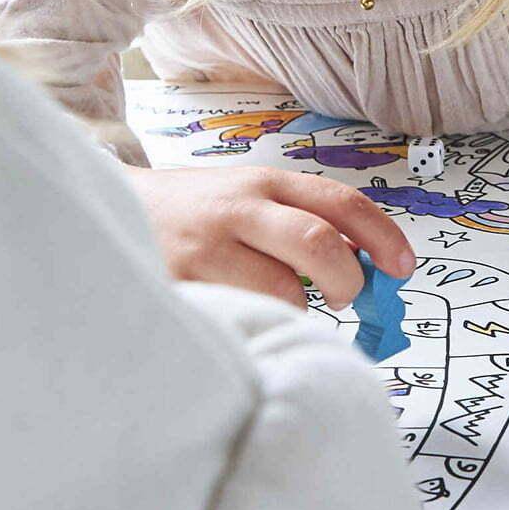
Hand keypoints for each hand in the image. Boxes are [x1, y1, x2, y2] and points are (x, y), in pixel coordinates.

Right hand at [125, 164, 414, 309]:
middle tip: (347, 297)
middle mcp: (238, 209)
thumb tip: (369, 266)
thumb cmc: (193, 214)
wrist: (105, 213)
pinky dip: (257, 326)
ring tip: (279, 306)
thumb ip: (300, 221)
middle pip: (318, 243)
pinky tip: (245, 319)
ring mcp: (205, 250)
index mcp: (265, 183)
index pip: (341, 203)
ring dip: (297, 312)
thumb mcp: (248, 199)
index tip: (403, 268)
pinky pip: (241, 318)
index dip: (384, 237)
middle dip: (347, 279)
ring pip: (281, 292)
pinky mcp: (180, 287)